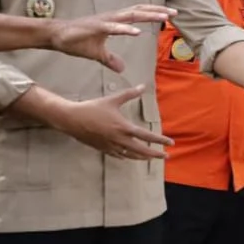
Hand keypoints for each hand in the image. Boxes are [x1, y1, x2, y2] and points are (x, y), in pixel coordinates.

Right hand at [45, 4, 175, 71]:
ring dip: (147, 16)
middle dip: (157, 10)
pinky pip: (112, 28)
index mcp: (114, 21)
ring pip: (129, 16)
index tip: (170, 14)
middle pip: (138, 11)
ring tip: (163, 17)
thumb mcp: (98, 54)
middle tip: (175, 12)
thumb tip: (122, 68)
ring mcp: (104, 21)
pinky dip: (125, 29)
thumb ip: (110, 59)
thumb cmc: (76, 41)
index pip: (137, 14)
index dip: (153, 13)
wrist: (56, 36)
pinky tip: (137, 31)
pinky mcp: (94, 28)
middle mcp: (111, 17)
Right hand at [51, 86, 172, 159]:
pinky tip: (131, 157)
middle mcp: (119, 140)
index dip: (160, 140)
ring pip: (131, 156)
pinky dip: (127, 157)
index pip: (147, 136)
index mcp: (124, 128)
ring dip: (143, 157)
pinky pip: (119, 156)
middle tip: (166, 156)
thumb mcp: (112, 99)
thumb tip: (143, 86)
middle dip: (155, 154)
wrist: (72, 120)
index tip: (171, 143)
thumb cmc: (93, 108)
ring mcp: (111, 146)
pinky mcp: (103, 149)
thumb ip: (129, 94)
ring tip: (151, 157)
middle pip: (142, 151)